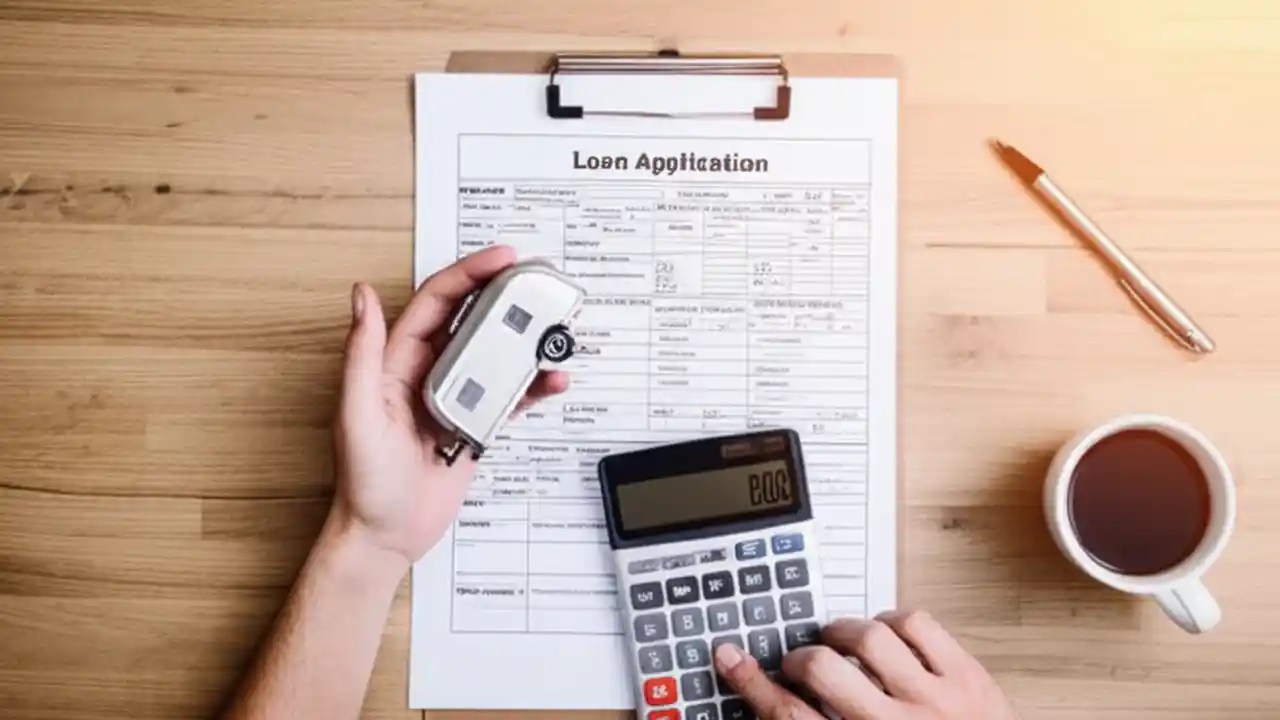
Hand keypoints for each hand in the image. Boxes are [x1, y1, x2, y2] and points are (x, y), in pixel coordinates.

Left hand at [329, 245, 567, 566]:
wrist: (386, 534)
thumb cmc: (363, 482)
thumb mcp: (357, 413)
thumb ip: (362, 353)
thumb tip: (361, 297)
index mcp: (398, 361)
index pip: (438, 301)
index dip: (470, 273)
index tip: (502, 258)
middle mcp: (429, 372)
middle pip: (474, 318)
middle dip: (507, 294)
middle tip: (539, 281)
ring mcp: (457, 397)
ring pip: (498, 354)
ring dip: (527, 340)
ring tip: (554, 331)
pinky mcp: (476, 424)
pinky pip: (511, 394)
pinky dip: (534, 384)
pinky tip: (551, 379)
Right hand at [715, 611, 1017, 719]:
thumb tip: (788, 703)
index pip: (789, 717)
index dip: (752, 684)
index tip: (732, 659)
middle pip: (823, 670)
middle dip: (800, 659)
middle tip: (798, 662)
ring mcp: (937, 702)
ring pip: (871, 638)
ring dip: (845, 633)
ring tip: (839, 640)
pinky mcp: (970, 679)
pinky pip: (919, 625)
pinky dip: (894, 622)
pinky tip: (889, 637)